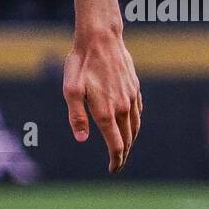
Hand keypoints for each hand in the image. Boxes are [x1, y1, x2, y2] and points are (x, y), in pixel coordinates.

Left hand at [63, 27, 141, 172]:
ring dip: (130, 140)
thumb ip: (77, 117)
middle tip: (117, 164)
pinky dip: (134, 123)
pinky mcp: (134, 87)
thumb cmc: (80, 64)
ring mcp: (131, 97)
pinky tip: (129, 125)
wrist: (101, 39)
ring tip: (123, 149)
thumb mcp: (71, 90)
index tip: (113, 169)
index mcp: (106, 111)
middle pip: (128, 139)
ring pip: (135, 126)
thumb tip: (82, 139)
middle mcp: (122, 107)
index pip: (116, 144)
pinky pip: (138, 112)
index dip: (116, 160)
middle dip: (123, 154)